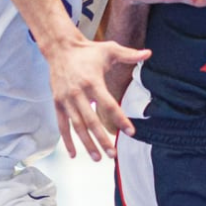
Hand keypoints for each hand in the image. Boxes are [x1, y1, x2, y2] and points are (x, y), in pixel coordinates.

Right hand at [44, 33, 150, 159]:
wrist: (60, 48)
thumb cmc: (87, 51)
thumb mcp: (109, 49)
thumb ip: (129, 54)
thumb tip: (148, 53)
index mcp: (92, 81)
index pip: (109, 104)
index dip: (120, 119)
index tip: (130, 132)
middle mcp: (78, 93)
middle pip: (91, 121)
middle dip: (102, 139)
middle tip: (113, 154)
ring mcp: (66, 100)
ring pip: (77, 126)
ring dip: (87, 143)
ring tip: (98, 158)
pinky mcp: (58, 103)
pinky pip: (62, 125)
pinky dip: (67, 140)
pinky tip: (73, 154)